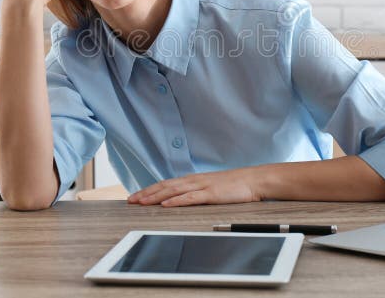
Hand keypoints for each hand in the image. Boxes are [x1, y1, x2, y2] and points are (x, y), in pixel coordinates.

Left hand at [127, 168, 263, 206]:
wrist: (253, 179)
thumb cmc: (234, 185)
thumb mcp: (212, 187)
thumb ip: (198, 191)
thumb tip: (184, 198)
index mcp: (194, 179)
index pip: (166, 184)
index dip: (150, 190)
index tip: (136, 196)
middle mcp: (194, 180)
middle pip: (165, 186)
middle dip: (146, 193)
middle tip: (131, 200)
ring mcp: (202, 186)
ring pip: (173, 191)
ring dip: (156, 196)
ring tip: (142, 202)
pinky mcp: (211, 193)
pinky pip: (190, 197)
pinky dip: (176, 200)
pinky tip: (165, 204)